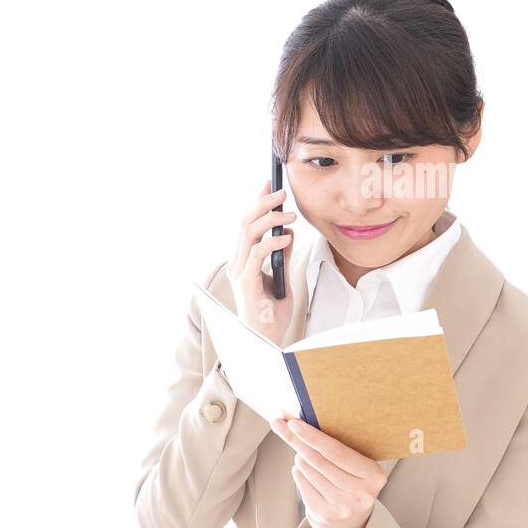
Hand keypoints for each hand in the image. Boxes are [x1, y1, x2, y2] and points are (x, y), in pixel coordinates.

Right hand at [226, 179, 297, 346]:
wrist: (269, 342)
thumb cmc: (274, 316)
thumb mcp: (282, 279)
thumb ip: (281, 257)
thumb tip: (286, 234)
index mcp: (242, 262)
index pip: (247, 225)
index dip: (258, 203)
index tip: (270, 184)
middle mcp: (236, 265)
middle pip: (245, 224)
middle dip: (263, 204)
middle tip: (282, 193)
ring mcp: (239, 273)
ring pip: (249, 234)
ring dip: (270, 219)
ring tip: (290, 215)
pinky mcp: (246, 283)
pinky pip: (257, 253)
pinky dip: (273, 241)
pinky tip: (287, 238)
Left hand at [269, 416, 385, 527]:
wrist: (350, 519)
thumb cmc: (351, 479)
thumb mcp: (356, 463)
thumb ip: (337, 445)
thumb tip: (298, 421)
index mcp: (373, 475)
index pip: (337, 452)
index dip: (313, 436)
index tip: (293, 423)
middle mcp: (360, 493)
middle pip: (319, 460)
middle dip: (298, 441)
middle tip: (281, 425)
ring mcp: (342, 506)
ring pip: (308, 471)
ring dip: (300, 457)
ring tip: (304, 455)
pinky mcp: (324, 514)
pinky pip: (302, 484)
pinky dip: (298, 472)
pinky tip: (303, 470)